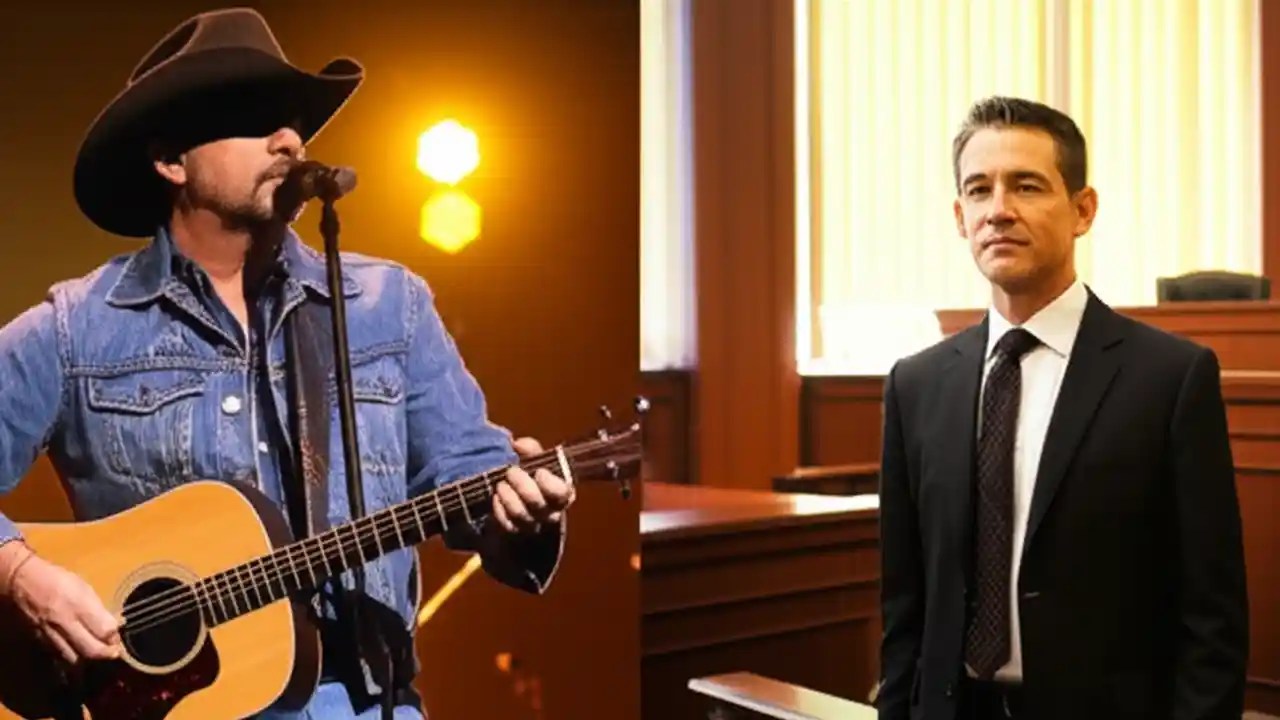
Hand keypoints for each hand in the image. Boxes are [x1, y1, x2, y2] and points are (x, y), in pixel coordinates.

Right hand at [1, 544, 121, 663]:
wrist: (22, 583)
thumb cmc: (58, 580)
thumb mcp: (83, 587)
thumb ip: (98, 609)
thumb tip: (115, 626)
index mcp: (78, 605)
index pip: (104, 630)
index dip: (115, 636)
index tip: (119, 635)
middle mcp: (64, 623)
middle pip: (91, 650)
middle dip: (106, 654)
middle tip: (114, 652)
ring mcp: (51, 635)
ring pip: (75, 660)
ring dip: (90, 661)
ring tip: (98, 655)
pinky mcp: (41, 643)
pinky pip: (60, 658)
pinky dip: (73, 660)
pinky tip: (80, 656)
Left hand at [491, 437, 575, 534]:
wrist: (520, 498)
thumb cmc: (532, 476)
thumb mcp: (536, 459)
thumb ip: (531, 449)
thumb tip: (517, 444)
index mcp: (563, 493)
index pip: (562, 493)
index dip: (550, 484)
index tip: (539, 471)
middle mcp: (551, 512)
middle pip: (537, 503)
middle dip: (522, 484)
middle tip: (511, 471)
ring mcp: (534, 524)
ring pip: (521, 514)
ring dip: (508, 496)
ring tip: (501, 484)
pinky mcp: (516, 531)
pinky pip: (507, 523)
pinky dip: (499, 509)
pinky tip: (496, 497)